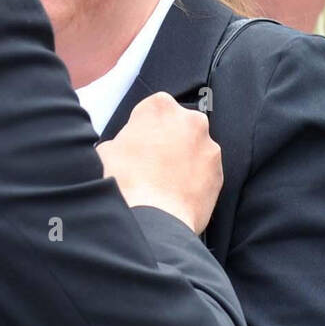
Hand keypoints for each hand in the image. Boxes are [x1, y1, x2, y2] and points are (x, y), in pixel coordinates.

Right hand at [96, 92, 222, 233]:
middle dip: (168, 139)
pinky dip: (194, 179)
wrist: (152, 218)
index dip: (143, 128)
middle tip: (150, 163)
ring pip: (194, 148)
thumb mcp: (105, 151)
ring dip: (182, 160)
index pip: (153, 109)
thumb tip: (124, 149)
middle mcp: (190, 120)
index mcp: (160, 107)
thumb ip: (121, 141)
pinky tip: (176, 194)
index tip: (138, 144)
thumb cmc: (125, 182)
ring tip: (164, 183)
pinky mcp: (219, 172)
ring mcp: (209, 146)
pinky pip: (204, 171)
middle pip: (178, 125)